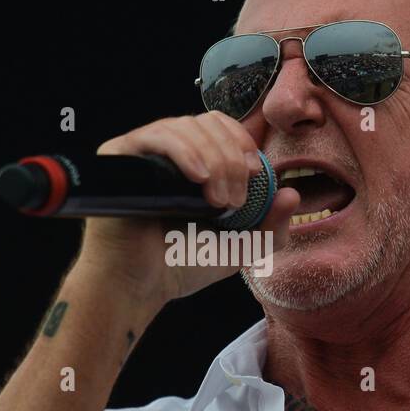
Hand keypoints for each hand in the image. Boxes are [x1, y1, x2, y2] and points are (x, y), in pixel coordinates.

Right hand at [75, 111, 300, 304]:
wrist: (139, 286)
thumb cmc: (180, 266)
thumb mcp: (239, 248)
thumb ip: (270, 227)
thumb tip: (290, 194)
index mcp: (192, 164)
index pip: (219, 127)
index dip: (242, 142)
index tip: (255, 174)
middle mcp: (166, 154)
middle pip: (207, 124)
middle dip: (231, 158)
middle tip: (234, 200)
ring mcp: (141, 152)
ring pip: (185, 127)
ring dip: (213, 159)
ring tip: (218, 201)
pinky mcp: (119, 156)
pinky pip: (156, 135)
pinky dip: (184, 151)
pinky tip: (198, 178)